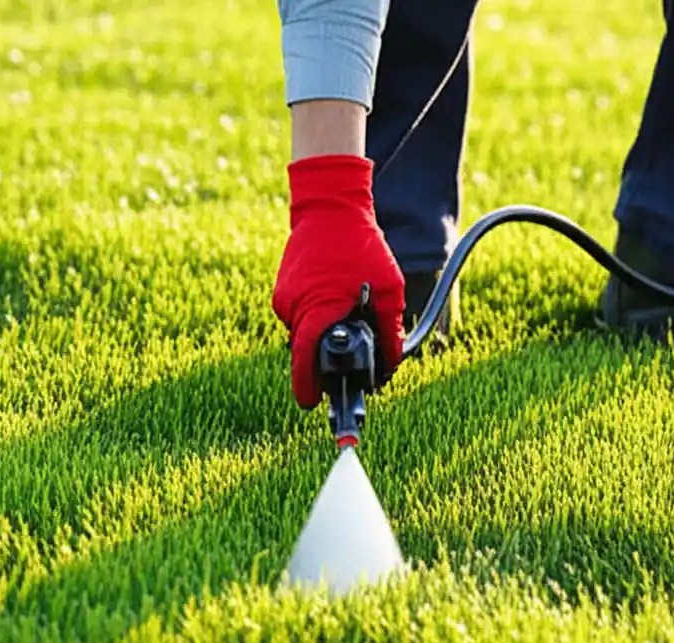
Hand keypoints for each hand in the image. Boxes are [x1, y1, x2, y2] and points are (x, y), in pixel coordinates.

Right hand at [272, 154, 405, 408]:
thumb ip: (390, 332)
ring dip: (325, 335)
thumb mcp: (390, 290)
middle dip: (327, 361)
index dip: (309, 388)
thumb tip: (390, 365)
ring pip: (305, 336)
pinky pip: (301, 316)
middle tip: (355, 356)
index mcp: (318, 311)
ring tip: (349, 312)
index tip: (313, 404)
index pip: (305, 365)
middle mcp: (295, 309)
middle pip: (307, 354)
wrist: (329, 207)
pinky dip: (318, 316)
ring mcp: (285, 299)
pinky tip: (336, 296)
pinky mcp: (283, 290)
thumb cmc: (361, 246)